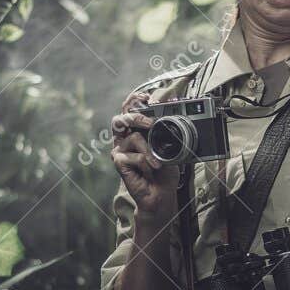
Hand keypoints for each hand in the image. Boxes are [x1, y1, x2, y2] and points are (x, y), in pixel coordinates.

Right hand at [111, 90, 178, 220]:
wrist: (161, 194)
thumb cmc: (165, 171)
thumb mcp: (170, 148)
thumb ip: (166, 133)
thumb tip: (171, 118)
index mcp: (136, 131)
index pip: (129, 109)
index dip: (134, 100)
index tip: (147, 96)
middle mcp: (125, 139)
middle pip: (121, 118)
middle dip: (136, 117)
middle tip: (150, 123)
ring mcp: (120, 150)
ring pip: (133, 138)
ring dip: (149, 150)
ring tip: (157, 163)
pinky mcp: (118, 162)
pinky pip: (133, 156)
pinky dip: (145, 163)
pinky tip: (149, 170)